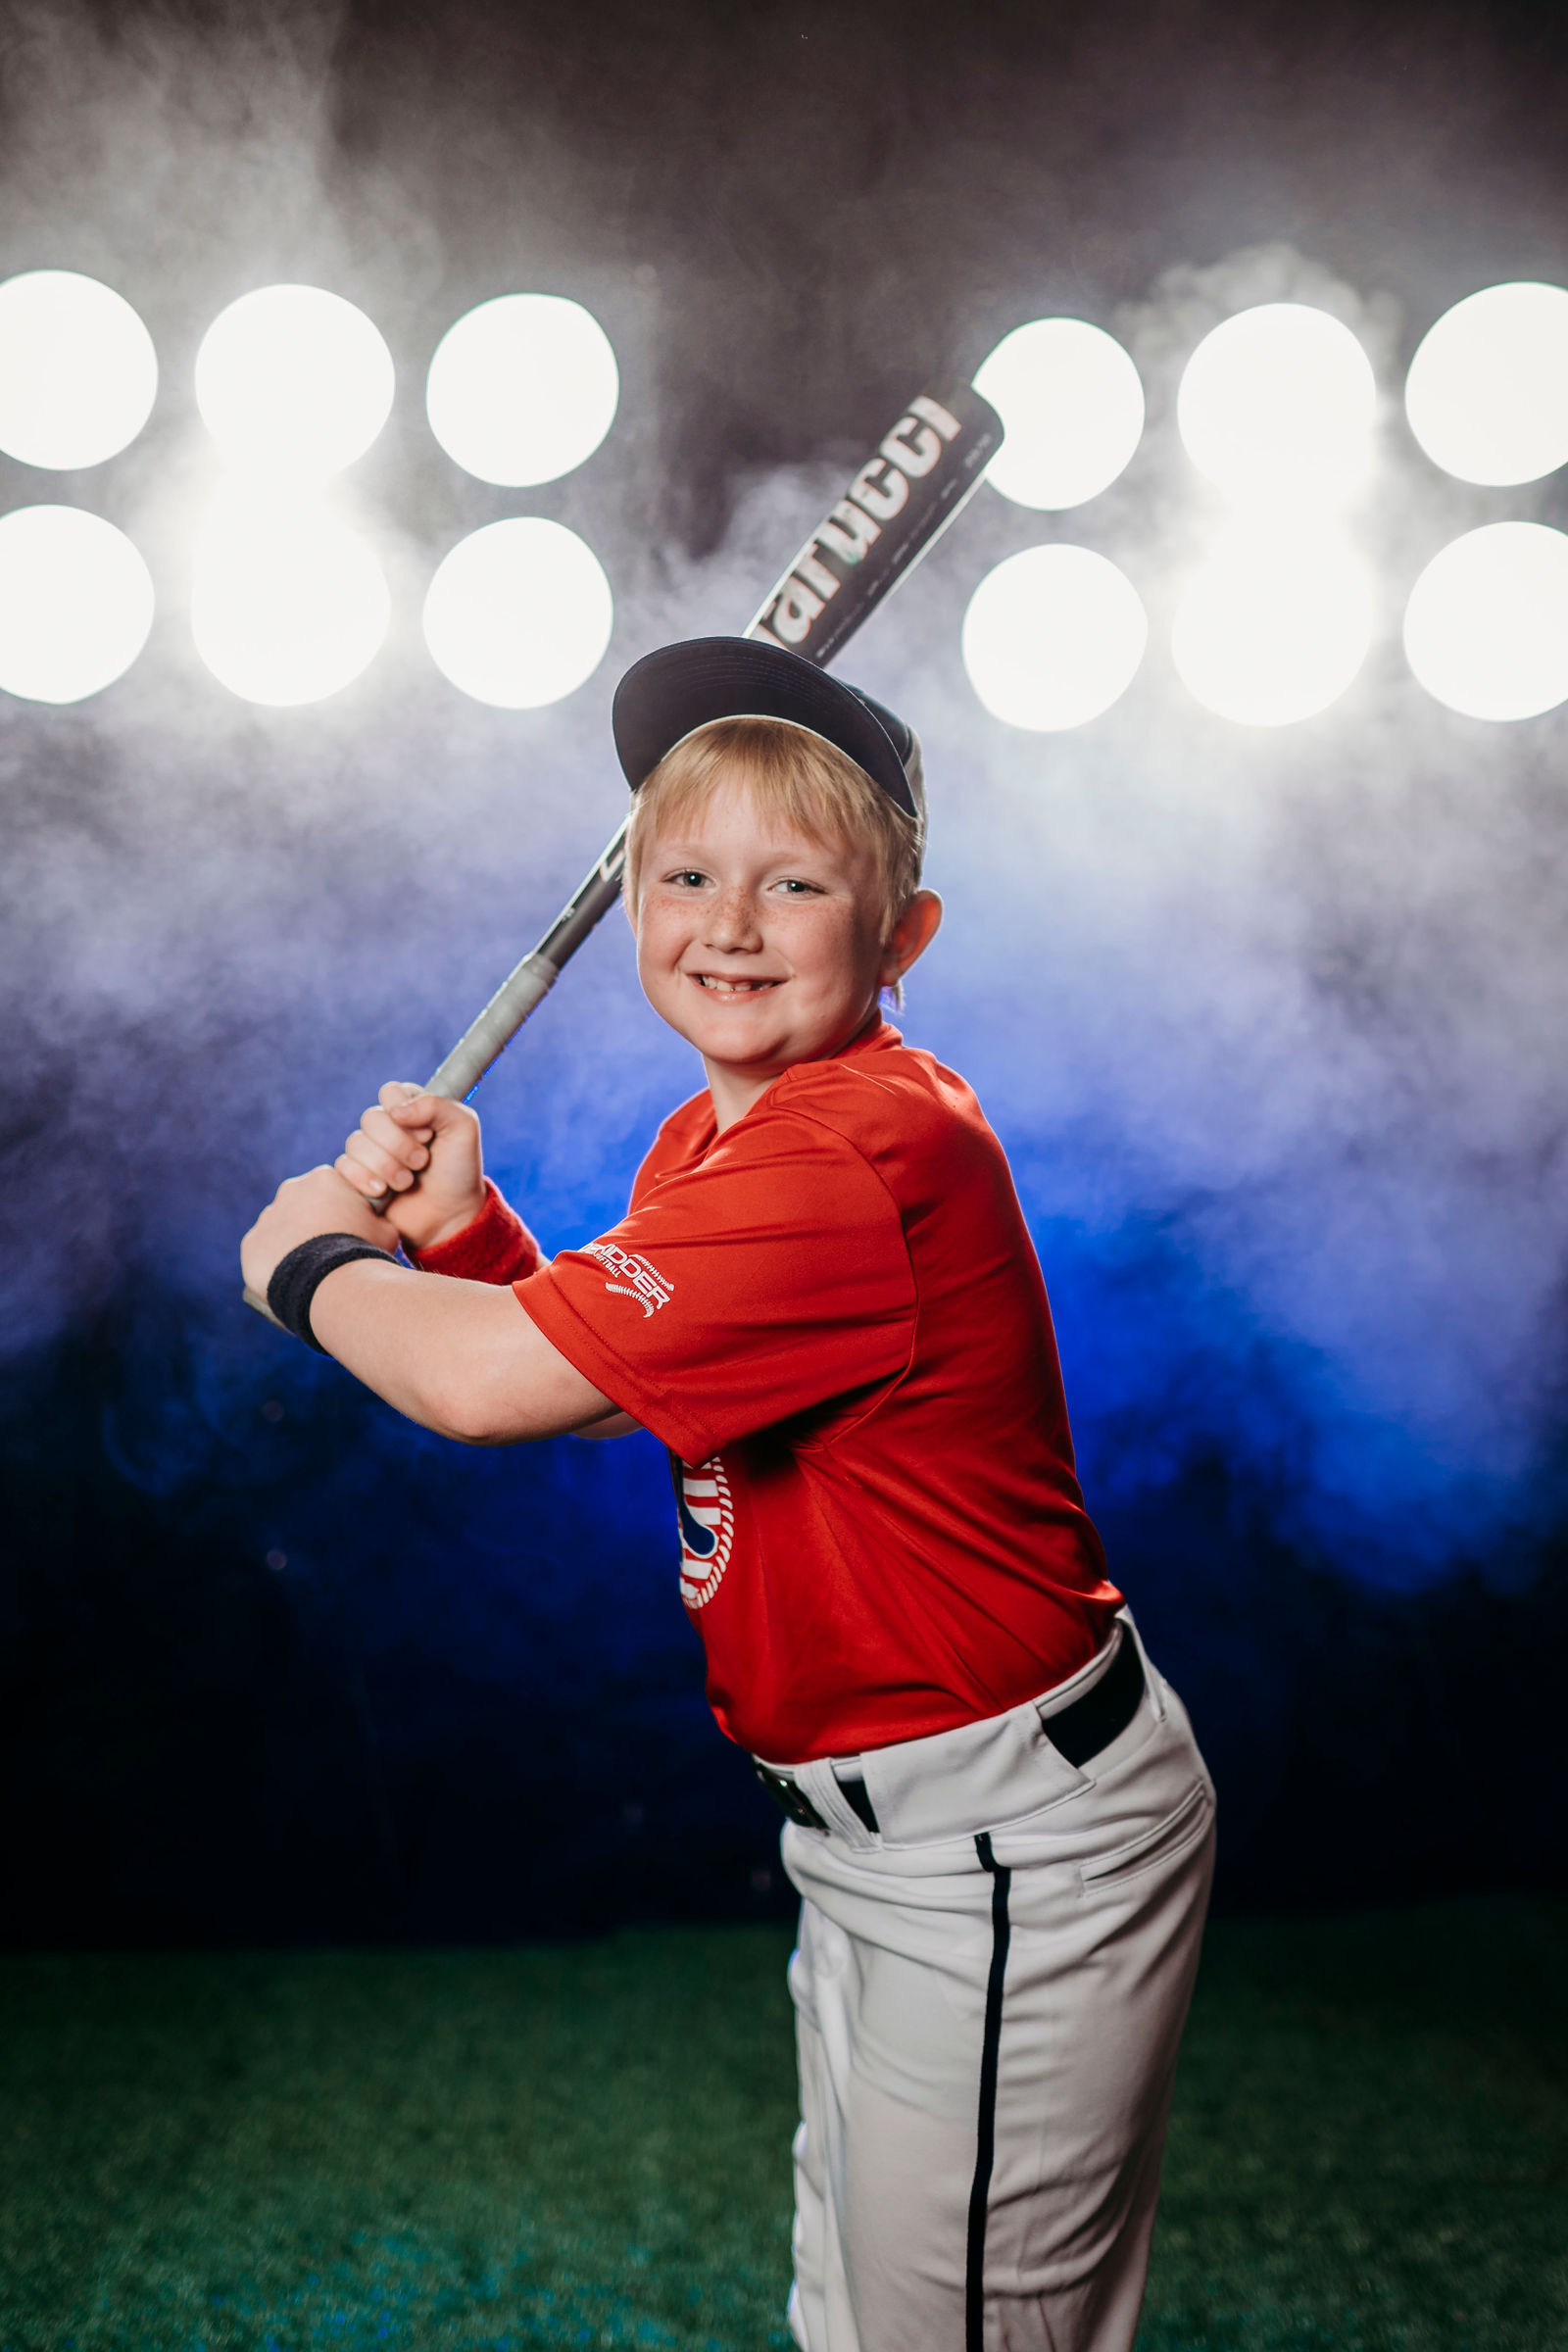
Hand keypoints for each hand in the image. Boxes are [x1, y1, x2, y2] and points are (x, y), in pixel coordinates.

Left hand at [241, 1164, 391, 1299]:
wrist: (331, 1281)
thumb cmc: (364, 1251)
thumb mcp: (387, 1229)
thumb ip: (377, 1218)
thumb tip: (377, 1220)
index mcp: (324, 1178)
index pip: (331, 1191)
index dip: (341, 1212)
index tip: (348, 1233)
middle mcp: (291, 1189)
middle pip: (302, 1206)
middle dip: (313, 1224)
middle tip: (329, 1252)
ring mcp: (267, 1216)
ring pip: (281, 1229)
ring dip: (291, 1243)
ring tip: (309, 1270)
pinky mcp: (250, 1243)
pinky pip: (262, 1251)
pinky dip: (273, 1262)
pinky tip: (289, 1277)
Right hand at [334, 1082, 486, 1253]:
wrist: (450, 1217)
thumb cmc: (459, 1171)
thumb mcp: (463, 1129)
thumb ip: (436, 1105)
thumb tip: (395, 1111)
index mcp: (412, 1108)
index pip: (390, 1092)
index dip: (405, 1114)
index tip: (427, 1135)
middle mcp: (388, 1127)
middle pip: (371, 1119)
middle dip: (398, 1145)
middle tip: (421, 1163)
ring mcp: (371, 1151)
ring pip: (356, 1143)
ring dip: (385, 1166)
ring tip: (406, 1183)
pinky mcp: (358, 1176)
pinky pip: (343, 1167)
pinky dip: (364, 1179)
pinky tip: (383, 1192)